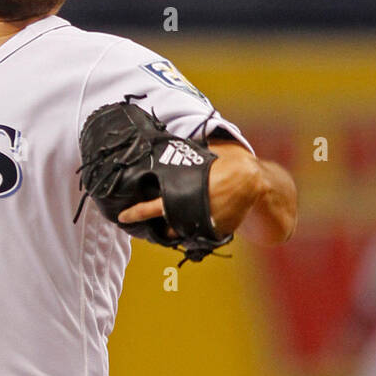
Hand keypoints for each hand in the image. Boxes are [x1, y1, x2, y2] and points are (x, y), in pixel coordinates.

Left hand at [116, 143, 266, 238]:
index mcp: (184, 192)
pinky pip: (199, 236)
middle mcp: (191, 212)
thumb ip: (185, 156)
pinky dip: (194, 230)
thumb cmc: (224, 166)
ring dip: (176, 229)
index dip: (137, 213)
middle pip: (167, 226)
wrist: (252, 182)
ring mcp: (203, 224)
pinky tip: (193, 222)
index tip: (122, 217)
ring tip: (174, 221)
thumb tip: (169, 140)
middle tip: (151, 222)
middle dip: (160, 227)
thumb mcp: (200, 158)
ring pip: (183, 233)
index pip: (153, 207)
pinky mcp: (215, 232)